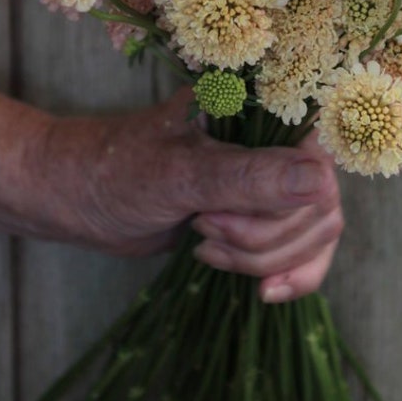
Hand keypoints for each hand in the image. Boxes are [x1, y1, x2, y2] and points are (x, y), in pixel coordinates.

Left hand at [39, 87, 342, 302]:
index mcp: (261, 107)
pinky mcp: (263, 217)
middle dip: (266, 234)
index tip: (242, 213)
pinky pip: (303, 254)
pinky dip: (287, 276)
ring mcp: (273, 180)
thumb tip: (321, 180)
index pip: (322, 152)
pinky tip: (262, 293)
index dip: (301, 197)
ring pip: (314, 232)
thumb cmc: (118, 169)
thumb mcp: (181, 173)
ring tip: (203, 243)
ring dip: (264, 256)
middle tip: (204, 227)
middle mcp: (277, 139)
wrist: (79, 199)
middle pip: (320, 202)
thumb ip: (249, 177)